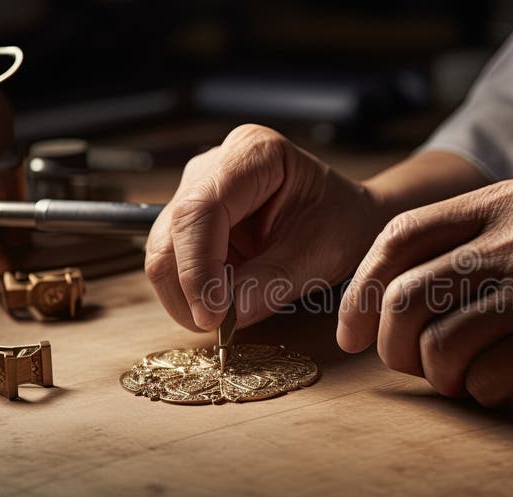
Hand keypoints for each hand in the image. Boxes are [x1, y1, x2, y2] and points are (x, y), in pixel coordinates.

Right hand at [146, 124, 383, 330]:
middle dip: (188, 288)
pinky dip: (193, 292)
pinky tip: (226, 300)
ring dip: (188, 294)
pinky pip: (174, 263)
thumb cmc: (341, 223)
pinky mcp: (190, 220)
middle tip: (220, 327)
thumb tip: (226, 314)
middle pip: (171, 231)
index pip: (201, 211)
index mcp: (254, 154)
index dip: (199, 268)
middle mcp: (214, 165)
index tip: (213, 315)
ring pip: (163, 251)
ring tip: (230, 313)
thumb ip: (274, 282)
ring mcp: (196, 190)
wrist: (348, 216)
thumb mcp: (320, 255)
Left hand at [337, 180, 512, 407]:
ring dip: (442, 378)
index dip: (361, 291)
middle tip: (412, 367)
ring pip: (440, 343)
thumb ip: (467, 251)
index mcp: (505, 200)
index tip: (351, 333)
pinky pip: (486, 377)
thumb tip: (376, 300)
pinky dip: (485, 393)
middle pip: (406, 294)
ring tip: (469, 378)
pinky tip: (509, 384)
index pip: (398, 235)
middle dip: (393, 346)